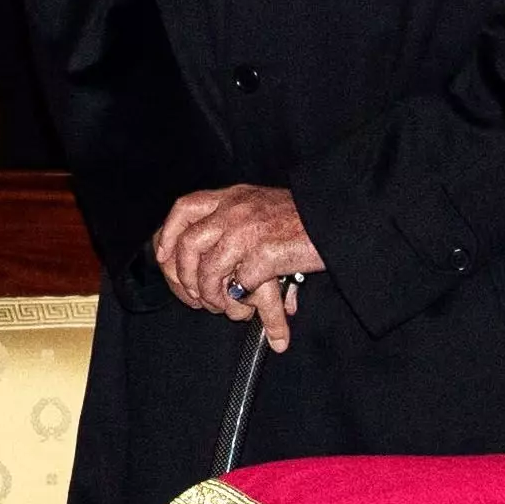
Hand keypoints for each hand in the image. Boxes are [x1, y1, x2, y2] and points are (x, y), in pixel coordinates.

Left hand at [152, 185, 324, 351]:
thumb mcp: (264, 207)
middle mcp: (235, 210)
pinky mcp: (264, 255)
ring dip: (212, 295)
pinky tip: (249, 306)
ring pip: (209, 270)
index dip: (169, 234)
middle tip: (196, 296)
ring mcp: (248, 232)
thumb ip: (237, 222)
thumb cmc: (307, 219)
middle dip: (185, 276)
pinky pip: (238, 286)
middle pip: (189, 243)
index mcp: (234, 196)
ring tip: (224, 306)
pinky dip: (240, 301)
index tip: (164, 256)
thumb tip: (216, 259)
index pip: (185, 207)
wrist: (340, 219)